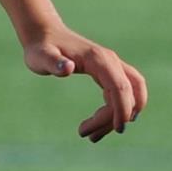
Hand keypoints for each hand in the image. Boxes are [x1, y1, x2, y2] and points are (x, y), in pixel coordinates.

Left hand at [23, 28, 147, 141]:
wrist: (44, 34)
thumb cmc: (41, 48)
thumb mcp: (41, 57)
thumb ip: (53, 62)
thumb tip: (67, 68)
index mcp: (99, 60)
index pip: (120, 87)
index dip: (123, 108)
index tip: (117, 129)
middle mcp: (111, 62)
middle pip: (129, 93)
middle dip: (116, 117)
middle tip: (89, 136)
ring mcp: (112, 66)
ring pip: (130, 94)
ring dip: (118, 116)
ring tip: (92, 136)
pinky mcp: (109, 72)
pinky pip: (122, 93)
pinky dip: (115, 110)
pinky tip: (97, 125)